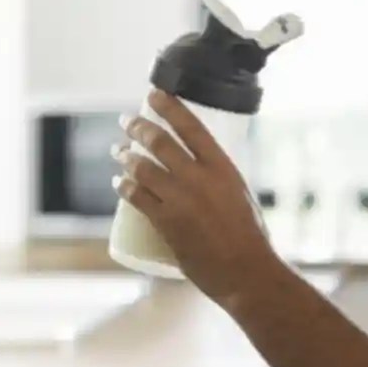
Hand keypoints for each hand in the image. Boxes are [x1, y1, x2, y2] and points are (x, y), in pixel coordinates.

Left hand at [112, 89, 282, 306]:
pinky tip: (117, 182)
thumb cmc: (250, 236)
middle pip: (159, 142)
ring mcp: (180, 200)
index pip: (191, 126)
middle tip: (127, 122)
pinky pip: (136, 197)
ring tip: (118, 151)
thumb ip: (217, 178)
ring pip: (142, 168)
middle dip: (138, 127)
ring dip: (125, 155)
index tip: (153, 94)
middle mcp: (200, 178)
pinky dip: (123, 186)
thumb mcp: (239, 193)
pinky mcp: (166, 223)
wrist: (246, 272)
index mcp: (222, 167)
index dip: (169, 107)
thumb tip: (197, 167)